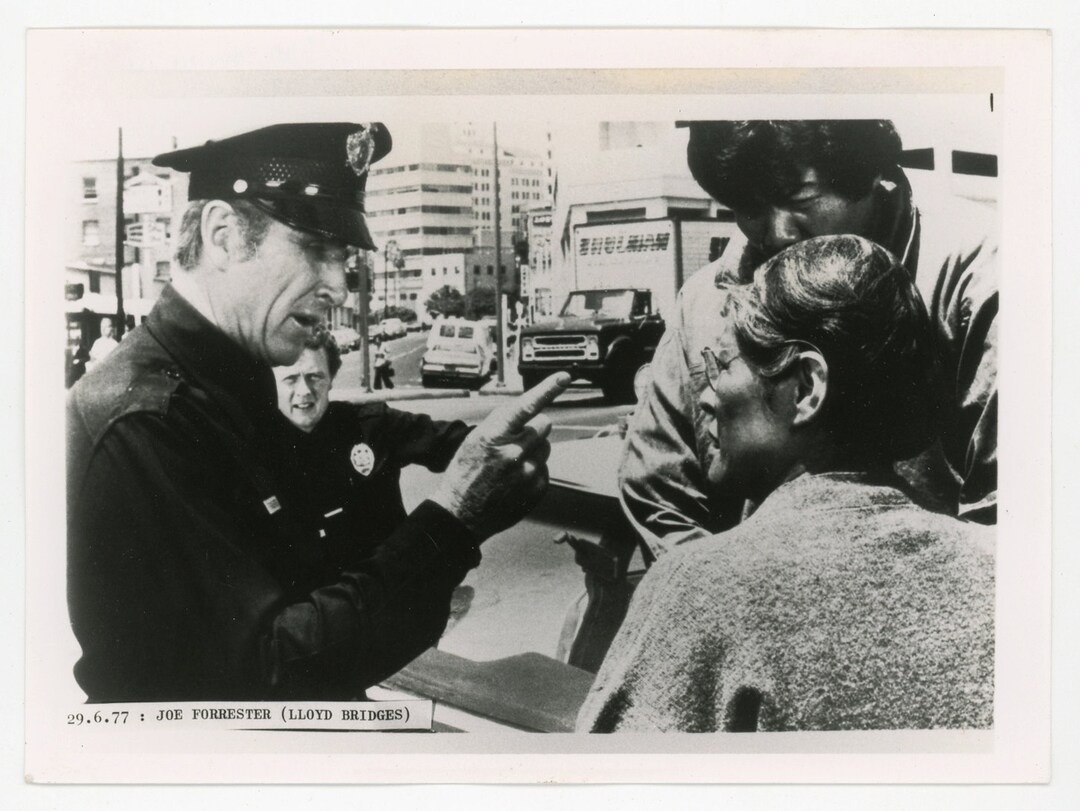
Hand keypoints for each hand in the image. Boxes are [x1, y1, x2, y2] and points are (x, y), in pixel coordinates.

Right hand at [432, 372, 570, 541]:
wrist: (461, 513)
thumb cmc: (466, 471)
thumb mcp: (475, 439)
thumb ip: (503, 423)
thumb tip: (531, 410)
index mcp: (494, 436)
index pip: (525, 407)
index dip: (547, 389)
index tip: (564, 377)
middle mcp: (513, 453)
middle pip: (544, 424)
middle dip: (533, 428)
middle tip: (515, 441)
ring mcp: (527, 473)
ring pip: (546, 446)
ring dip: (534, 450)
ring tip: (511, 464)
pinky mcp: (537, 489)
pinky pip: (545, 467)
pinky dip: (534, 470)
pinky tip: (515, 479)